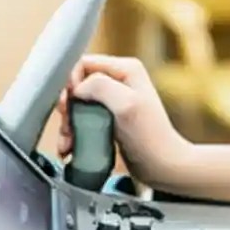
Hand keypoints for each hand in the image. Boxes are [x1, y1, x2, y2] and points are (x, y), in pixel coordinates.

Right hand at [55, 54, 193, 187]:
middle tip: (67, 127)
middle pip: (77, 85)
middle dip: (67, 107)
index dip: (70, 83)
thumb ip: (100, 87)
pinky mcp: (110, 118)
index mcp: (126, 69)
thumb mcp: (126, 105)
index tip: (67, 105)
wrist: (162, 166)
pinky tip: (71, 147)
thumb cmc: (150, 137)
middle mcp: (120, 80)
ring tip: (68, 143)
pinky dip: (74, 133)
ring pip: (77, 105)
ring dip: (68, 124)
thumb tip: (77, 87)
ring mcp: (114, 100)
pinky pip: (83, 120)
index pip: (83, 63)